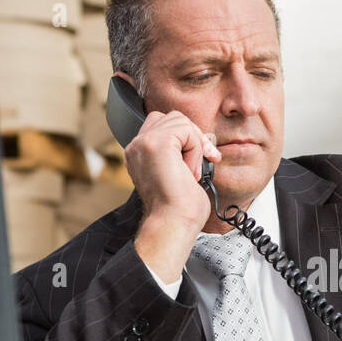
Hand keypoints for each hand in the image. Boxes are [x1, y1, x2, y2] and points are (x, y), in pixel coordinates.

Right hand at [124, 109, 221, 280]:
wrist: (174, 222)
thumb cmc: (179, 208)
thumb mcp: (181, 172)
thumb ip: (184, 152)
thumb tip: (206, 137)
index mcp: (139, 154)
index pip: (162, 125)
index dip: (185, 138)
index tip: (199, 162)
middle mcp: (136, 147)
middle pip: (171, 117)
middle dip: (193, 137)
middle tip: (201, 164)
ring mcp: (143, 143)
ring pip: (180, 121)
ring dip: (194, 145)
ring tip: (191, 171)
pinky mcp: (157, 143)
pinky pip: (186, 129)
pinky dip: (196, 149)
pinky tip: (190, 171)